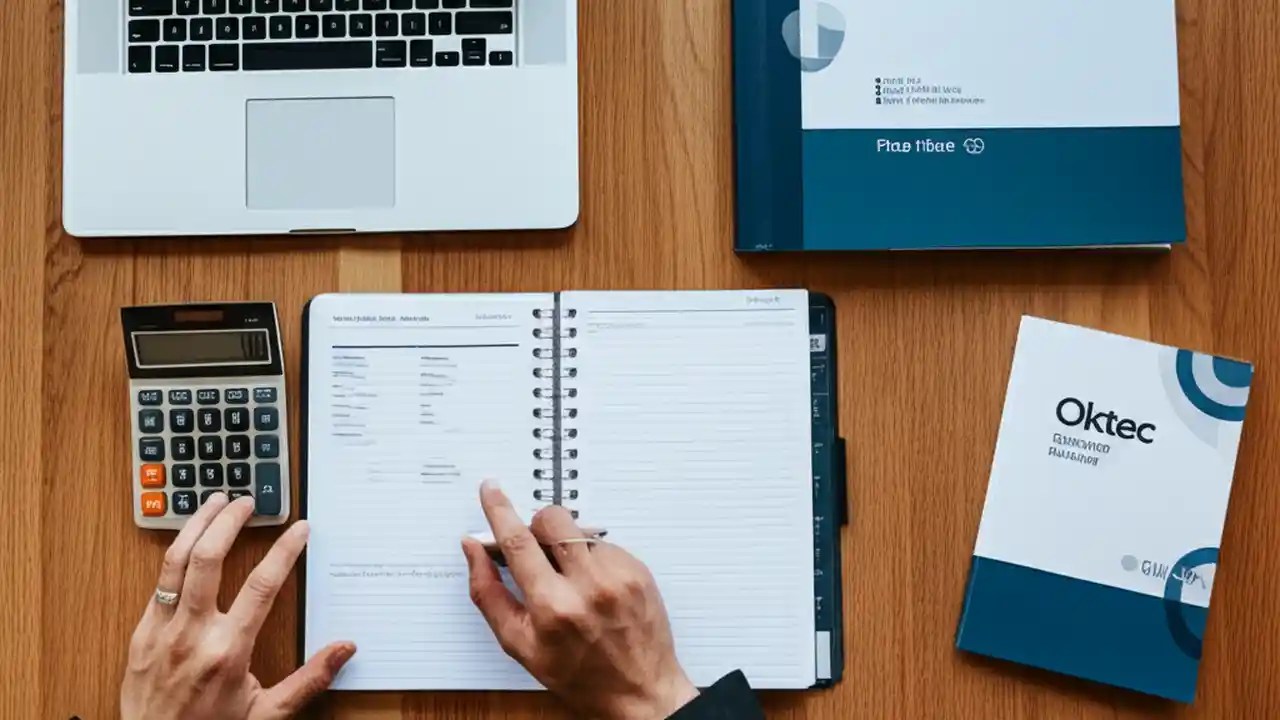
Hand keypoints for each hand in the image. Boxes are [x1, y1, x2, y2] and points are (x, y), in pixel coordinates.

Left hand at [121, 494, 355, 719]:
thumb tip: (346, 649)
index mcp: (228, 651)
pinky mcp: (141, 632)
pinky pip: (158, 583)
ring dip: (196, 525)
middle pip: (209, 558)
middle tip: (247, 501)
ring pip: (176, 561)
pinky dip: (176, 554)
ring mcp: (161, 630)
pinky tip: (189, 541)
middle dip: (229, 521)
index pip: (261, 585)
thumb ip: (309, 680)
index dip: (283, 551)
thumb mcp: (267, 714)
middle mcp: (192, 634)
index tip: (299, 529)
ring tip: (214, 502)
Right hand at [462, 480, 698, 719]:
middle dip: (537, 525)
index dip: (499, 510)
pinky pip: (605, 544)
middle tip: (537, 550)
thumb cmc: (579, 674)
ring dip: (567, 546)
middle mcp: (588, 587)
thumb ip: (488, 594)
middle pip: (552, 520)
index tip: (491, 490)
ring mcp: (618, 576)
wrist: (639, 690)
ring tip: (572, 582)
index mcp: (553, 607)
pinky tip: (596, 588)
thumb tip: (473, 550)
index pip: (518, 542)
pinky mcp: (638, 570)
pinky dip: (593, 558)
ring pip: (579, 531)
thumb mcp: (520, 645)